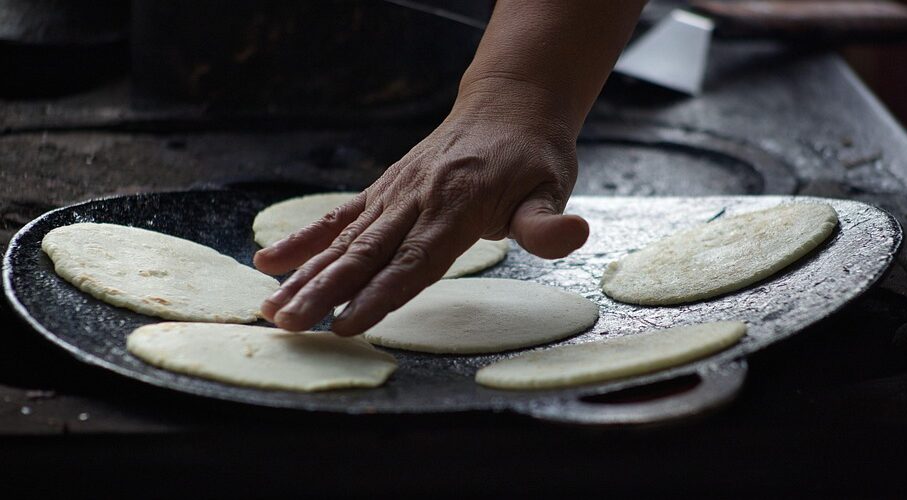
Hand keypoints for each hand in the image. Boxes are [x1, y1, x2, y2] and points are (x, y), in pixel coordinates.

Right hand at [254, 84, 589, 334]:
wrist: (508, 105)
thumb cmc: (532, 155)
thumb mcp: (552, 185)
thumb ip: (546, 221)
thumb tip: (572, 235)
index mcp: (457, 205)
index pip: (414, 260)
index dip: (379, 295)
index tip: (345, 325)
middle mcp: (417, 199)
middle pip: (366, 253)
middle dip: (324, 291)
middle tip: (288, 324)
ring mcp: (395, 193)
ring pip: (344, 239)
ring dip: (305, 274)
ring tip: (270, 307)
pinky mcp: (384, 189)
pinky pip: (339, 215)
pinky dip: (304, 238)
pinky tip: (270, 261)